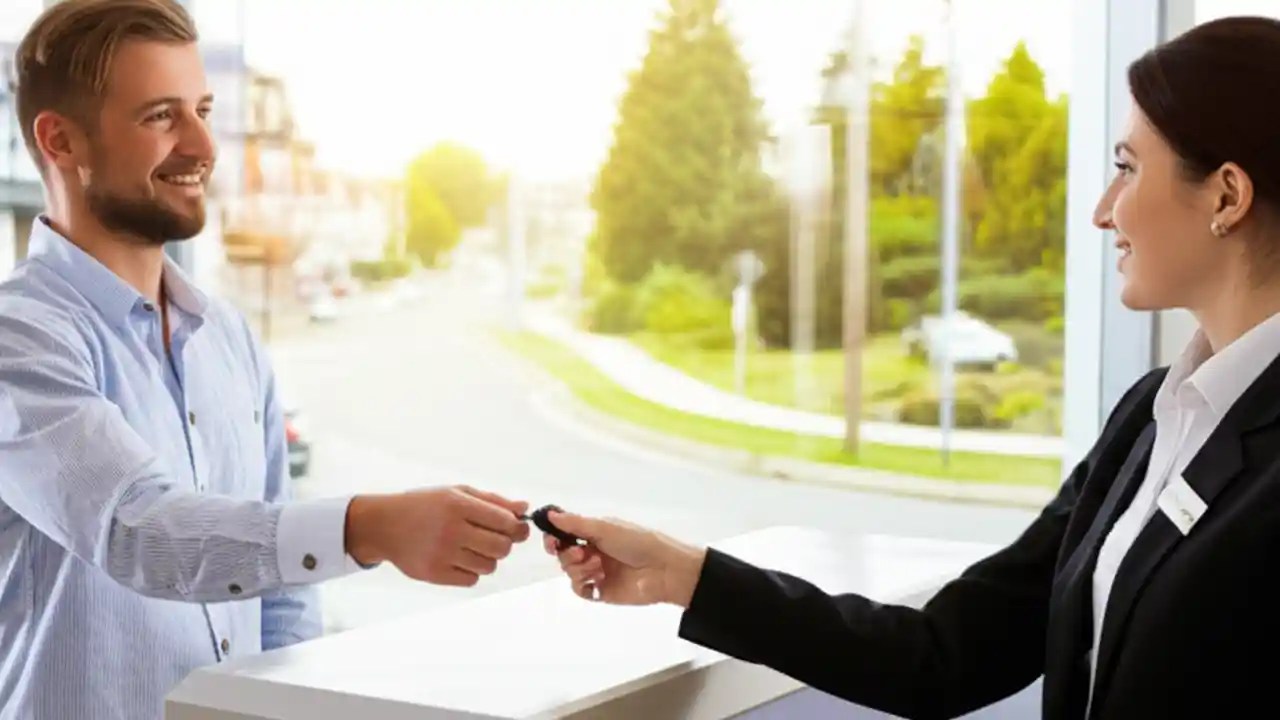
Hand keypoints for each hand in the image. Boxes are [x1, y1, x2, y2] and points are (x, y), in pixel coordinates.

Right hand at [346, 486, 529, 586]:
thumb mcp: (457, 493)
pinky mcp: (433, 574)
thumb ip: (493, 501)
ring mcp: (441, 554)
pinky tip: (458, 559)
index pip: (505, 522)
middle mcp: (450, 530)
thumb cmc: (426, 506)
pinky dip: (471, 571)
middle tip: (495, 539)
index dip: (517, 527)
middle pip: (502, 548)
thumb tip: (525, 509)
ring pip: (489, 566)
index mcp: (458, 505)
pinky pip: (471, 580)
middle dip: (505, 544)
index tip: (516, 528)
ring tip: (472, 548)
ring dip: (488, 559)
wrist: (385, 525)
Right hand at [541, 511, 705, 606]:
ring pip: (570, 572)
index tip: (552, 541)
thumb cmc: (637, 542)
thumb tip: (549, 513)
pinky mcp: (601, 591)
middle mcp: (593, 551)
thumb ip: (576, 523)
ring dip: (579, 568)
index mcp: (595, 533)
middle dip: (567, 554)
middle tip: (581, 554)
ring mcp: (597, 572)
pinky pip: (580, 590)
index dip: (555, 538)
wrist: (664, 570)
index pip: (565, 534)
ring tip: (598, 566)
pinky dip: (583, 584)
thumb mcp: (606, 528)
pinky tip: (597, 579)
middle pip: (564, 554)